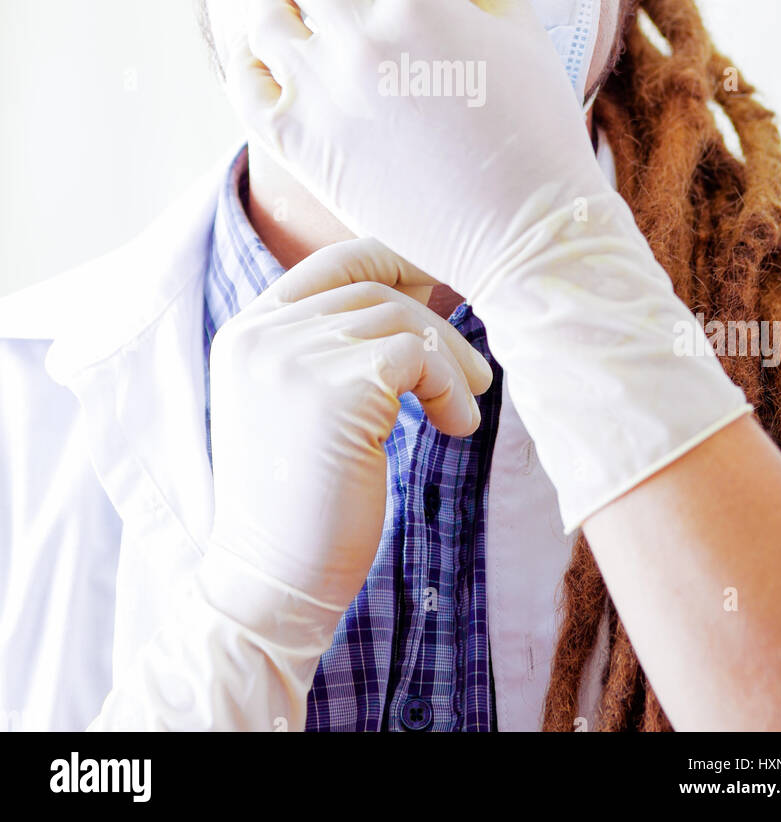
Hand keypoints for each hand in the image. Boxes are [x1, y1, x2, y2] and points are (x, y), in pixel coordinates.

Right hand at [202, 236, 492, 614]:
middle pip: (372, 288)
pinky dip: (449, 387)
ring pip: (400, 321)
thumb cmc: (299, 502)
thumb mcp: (298, 402)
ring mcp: (293, 356)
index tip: (432, 288)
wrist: (272, 581)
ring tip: (464, 407)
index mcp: (247, 332)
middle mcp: (261, 333)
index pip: (330, 261)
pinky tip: (456, 426)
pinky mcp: (336, 388)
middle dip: (432, 322)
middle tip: (471, 368)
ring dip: (449, 363)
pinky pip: (418, 358)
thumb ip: (331, 347)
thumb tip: (415, 294)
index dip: (391, 263)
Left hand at [225, 0, 610, 297]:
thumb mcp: (523, 35)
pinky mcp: (299, 143)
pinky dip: (251, 65)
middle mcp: (363, 38)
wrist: (521, 230)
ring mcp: (323, 92)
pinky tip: (274, 68)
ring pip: (265, 18)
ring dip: (279, 11)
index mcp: (419, 2)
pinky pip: (244, 83)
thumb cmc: (534, 132)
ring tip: (296, 22)